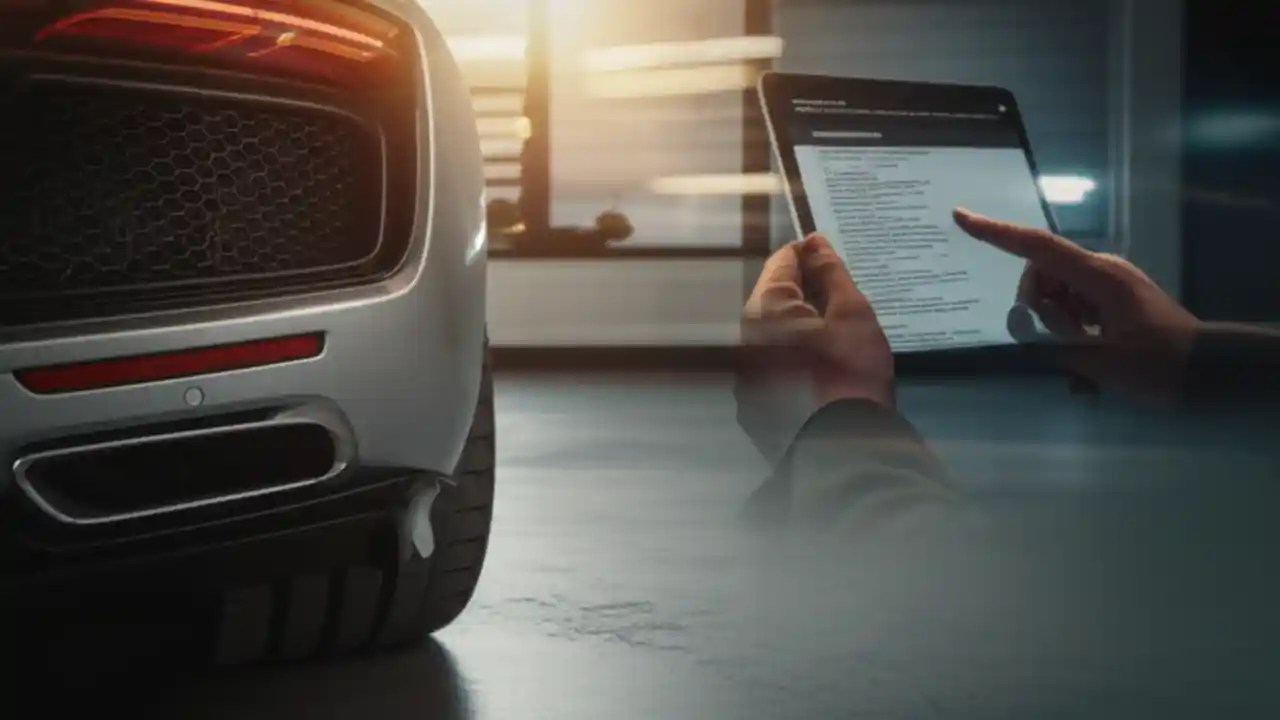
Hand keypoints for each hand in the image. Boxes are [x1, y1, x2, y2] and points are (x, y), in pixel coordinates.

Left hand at [736, 234, 893, 460]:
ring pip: (772, 336)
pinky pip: (772, 368)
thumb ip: (830, 272)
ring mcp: (744, 375)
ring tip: (837, 340)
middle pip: (775, 299)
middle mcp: (743, 338)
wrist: (841, 449)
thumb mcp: (852, 313)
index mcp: (764, 309)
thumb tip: (814, 242)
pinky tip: (822, 373)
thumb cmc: (850, 372)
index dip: (811, 253)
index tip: (836, 260)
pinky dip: (793, 361)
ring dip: (799, 330)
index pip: (782, 261)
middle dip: (807, 294)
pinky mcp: (752, 406)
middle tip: (845, 302)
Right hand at [954, 208, 1200, 400]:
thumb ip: (1056, 340)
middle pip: (1041, 274)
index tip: (962, 217)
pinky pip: (1072, 301)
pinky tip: (1087, 346)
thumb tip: (1028, 327)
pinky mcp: (1111, 295)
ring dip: (1055, 320)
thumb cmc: (1156, 364)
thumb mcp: (1101, 360)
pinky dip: (1069, 324)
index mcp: (1098, 276)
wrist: (1205, 370)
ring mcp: (1107, 281)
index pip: (1037, 247)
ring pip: (1054, 290)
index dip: (996, 232)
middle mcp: (1100, 269)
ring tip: (1083, 348)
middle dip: (1037, 306)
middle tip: (1065, 340)